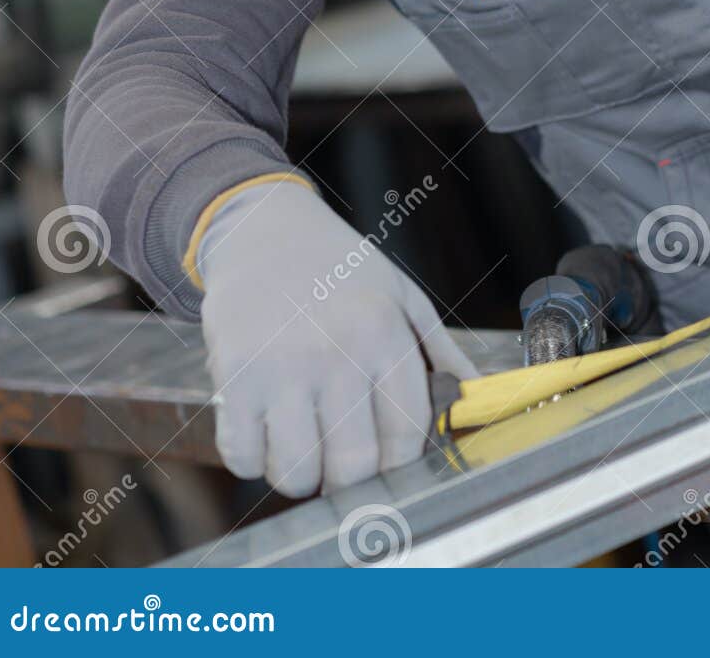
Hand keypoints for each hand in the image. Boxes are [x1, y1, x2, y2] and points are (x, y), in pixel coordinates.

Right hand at [197, 179, 476, 497]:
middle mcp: (337, 351)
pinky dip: (252, 458)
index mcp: (384, 333)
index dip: (399, 466)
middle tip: (338, 464)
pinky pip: (244, 457)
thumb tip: (475, 397)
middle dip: (348, 481)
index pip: (406, 433)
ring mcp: (282, 366)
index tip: (386, 469)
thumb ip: (438, 349)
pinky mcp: (234, 375)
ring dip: (299, 474)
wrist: (262, 227)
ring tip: (300, 442)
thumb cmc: (336, 267)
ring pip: (296, 473)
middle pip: (353, 466)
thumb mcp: (399, 293)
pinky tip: (262, 428)